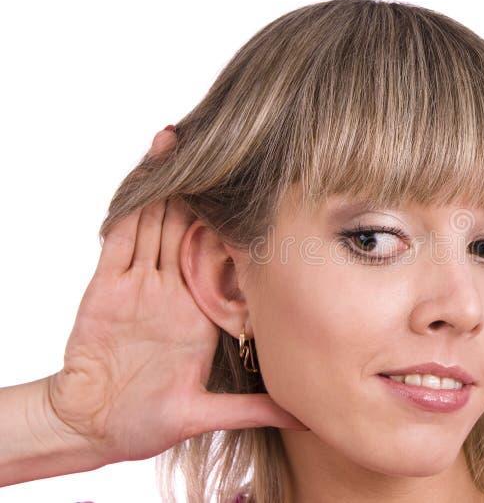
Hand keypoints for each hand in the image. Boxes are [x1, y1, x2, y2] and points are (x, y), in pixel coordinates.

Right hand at [46, 127, 306, 465]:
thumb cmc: (147, 420)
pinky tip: (145, 173)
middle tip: (224, 143)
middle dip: (203, 189)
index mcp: (199, 311)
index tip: (263, 192)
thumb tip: (306, 415)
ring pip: (156, 221)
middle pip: (188, 227)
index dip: (236, 225)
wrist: (93, 427)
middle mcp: (172, 290)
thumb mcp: (205, 412)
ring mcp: (139, 284)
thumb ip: (253, 408)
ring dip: (167, 182)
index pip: (221, 258)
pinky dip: (131, 206)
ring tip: (183, 140)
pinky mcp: (107, 286)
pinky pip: (120, 239)